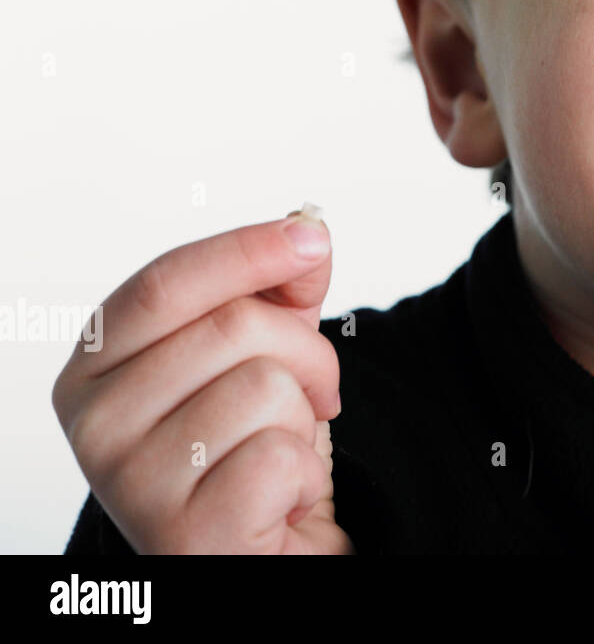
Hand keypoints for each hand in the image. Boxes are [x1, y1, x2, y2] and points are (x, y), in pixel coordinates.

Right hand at [52, 209, 352, 553]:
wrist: (259, 551)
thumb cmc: (249, 446)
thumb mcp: (262, 352)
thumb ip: (277, 288)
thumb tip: (306, 230)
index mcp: (94, 366)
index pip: (166, 282)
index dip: (247, 250)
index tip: (311, 239)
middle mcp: (93, 422)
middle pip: (234, 326)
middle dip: (307, 351)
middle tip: (313, 394)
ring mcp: (129, 482)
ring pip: (265, 386)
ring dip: (304, 417)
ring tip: (280, 451)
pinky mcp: (182, 532)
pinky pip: (279, 456)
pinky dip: (304, 474)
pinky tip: (278, 499)